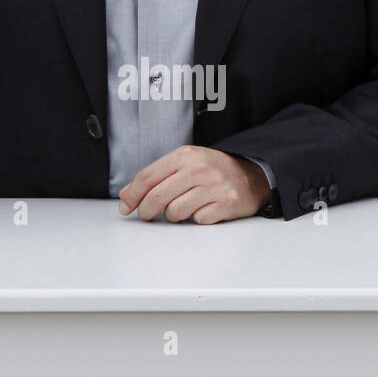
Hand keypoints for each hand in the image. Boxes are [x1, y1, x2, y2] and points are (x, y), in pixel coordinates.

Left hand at [118, 146, 270, 222]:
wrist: (252, 175)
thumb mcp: (184, 164)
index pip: (147, 177)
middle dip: (146, 211)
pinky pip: (198, 220)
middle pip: (157, 197)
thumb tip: (126, 195)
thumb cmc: (213, 171)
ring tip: (182, 209)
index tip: (125, 207)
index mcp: (185, 155)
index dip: (132, 195)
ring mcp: (214, 186)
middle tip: (147, 215)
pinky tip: (203, 210)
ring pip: (175, 212)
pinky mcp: (227, 204)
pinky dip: (196, 219)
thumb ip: (156, 177)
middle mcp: (199, 168)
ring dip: (174, 216)